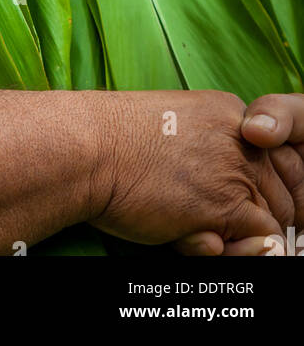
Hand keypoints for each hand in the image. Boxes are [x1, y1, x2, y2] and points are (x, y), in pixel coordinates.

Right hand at [88, 89, 290, 249]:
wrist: (87, 147)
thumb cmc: (112, 142)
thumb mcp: (169, 131)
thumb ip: (203, 155)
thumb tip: (216, 200)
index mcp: (228, 113)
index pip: (265, 161)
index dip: (248, 190)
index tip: (220, 201)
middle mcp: (241, 139)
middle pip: (276, 191)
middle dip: (250, 217)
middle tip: (206, 222)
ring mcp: (236, 172)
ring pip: (271, 221)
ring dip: (239, 237)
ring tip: (194, 229)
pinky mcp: (226, 206)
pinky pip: (258, 242)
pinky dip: (233, 251)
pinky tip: (193, 236)